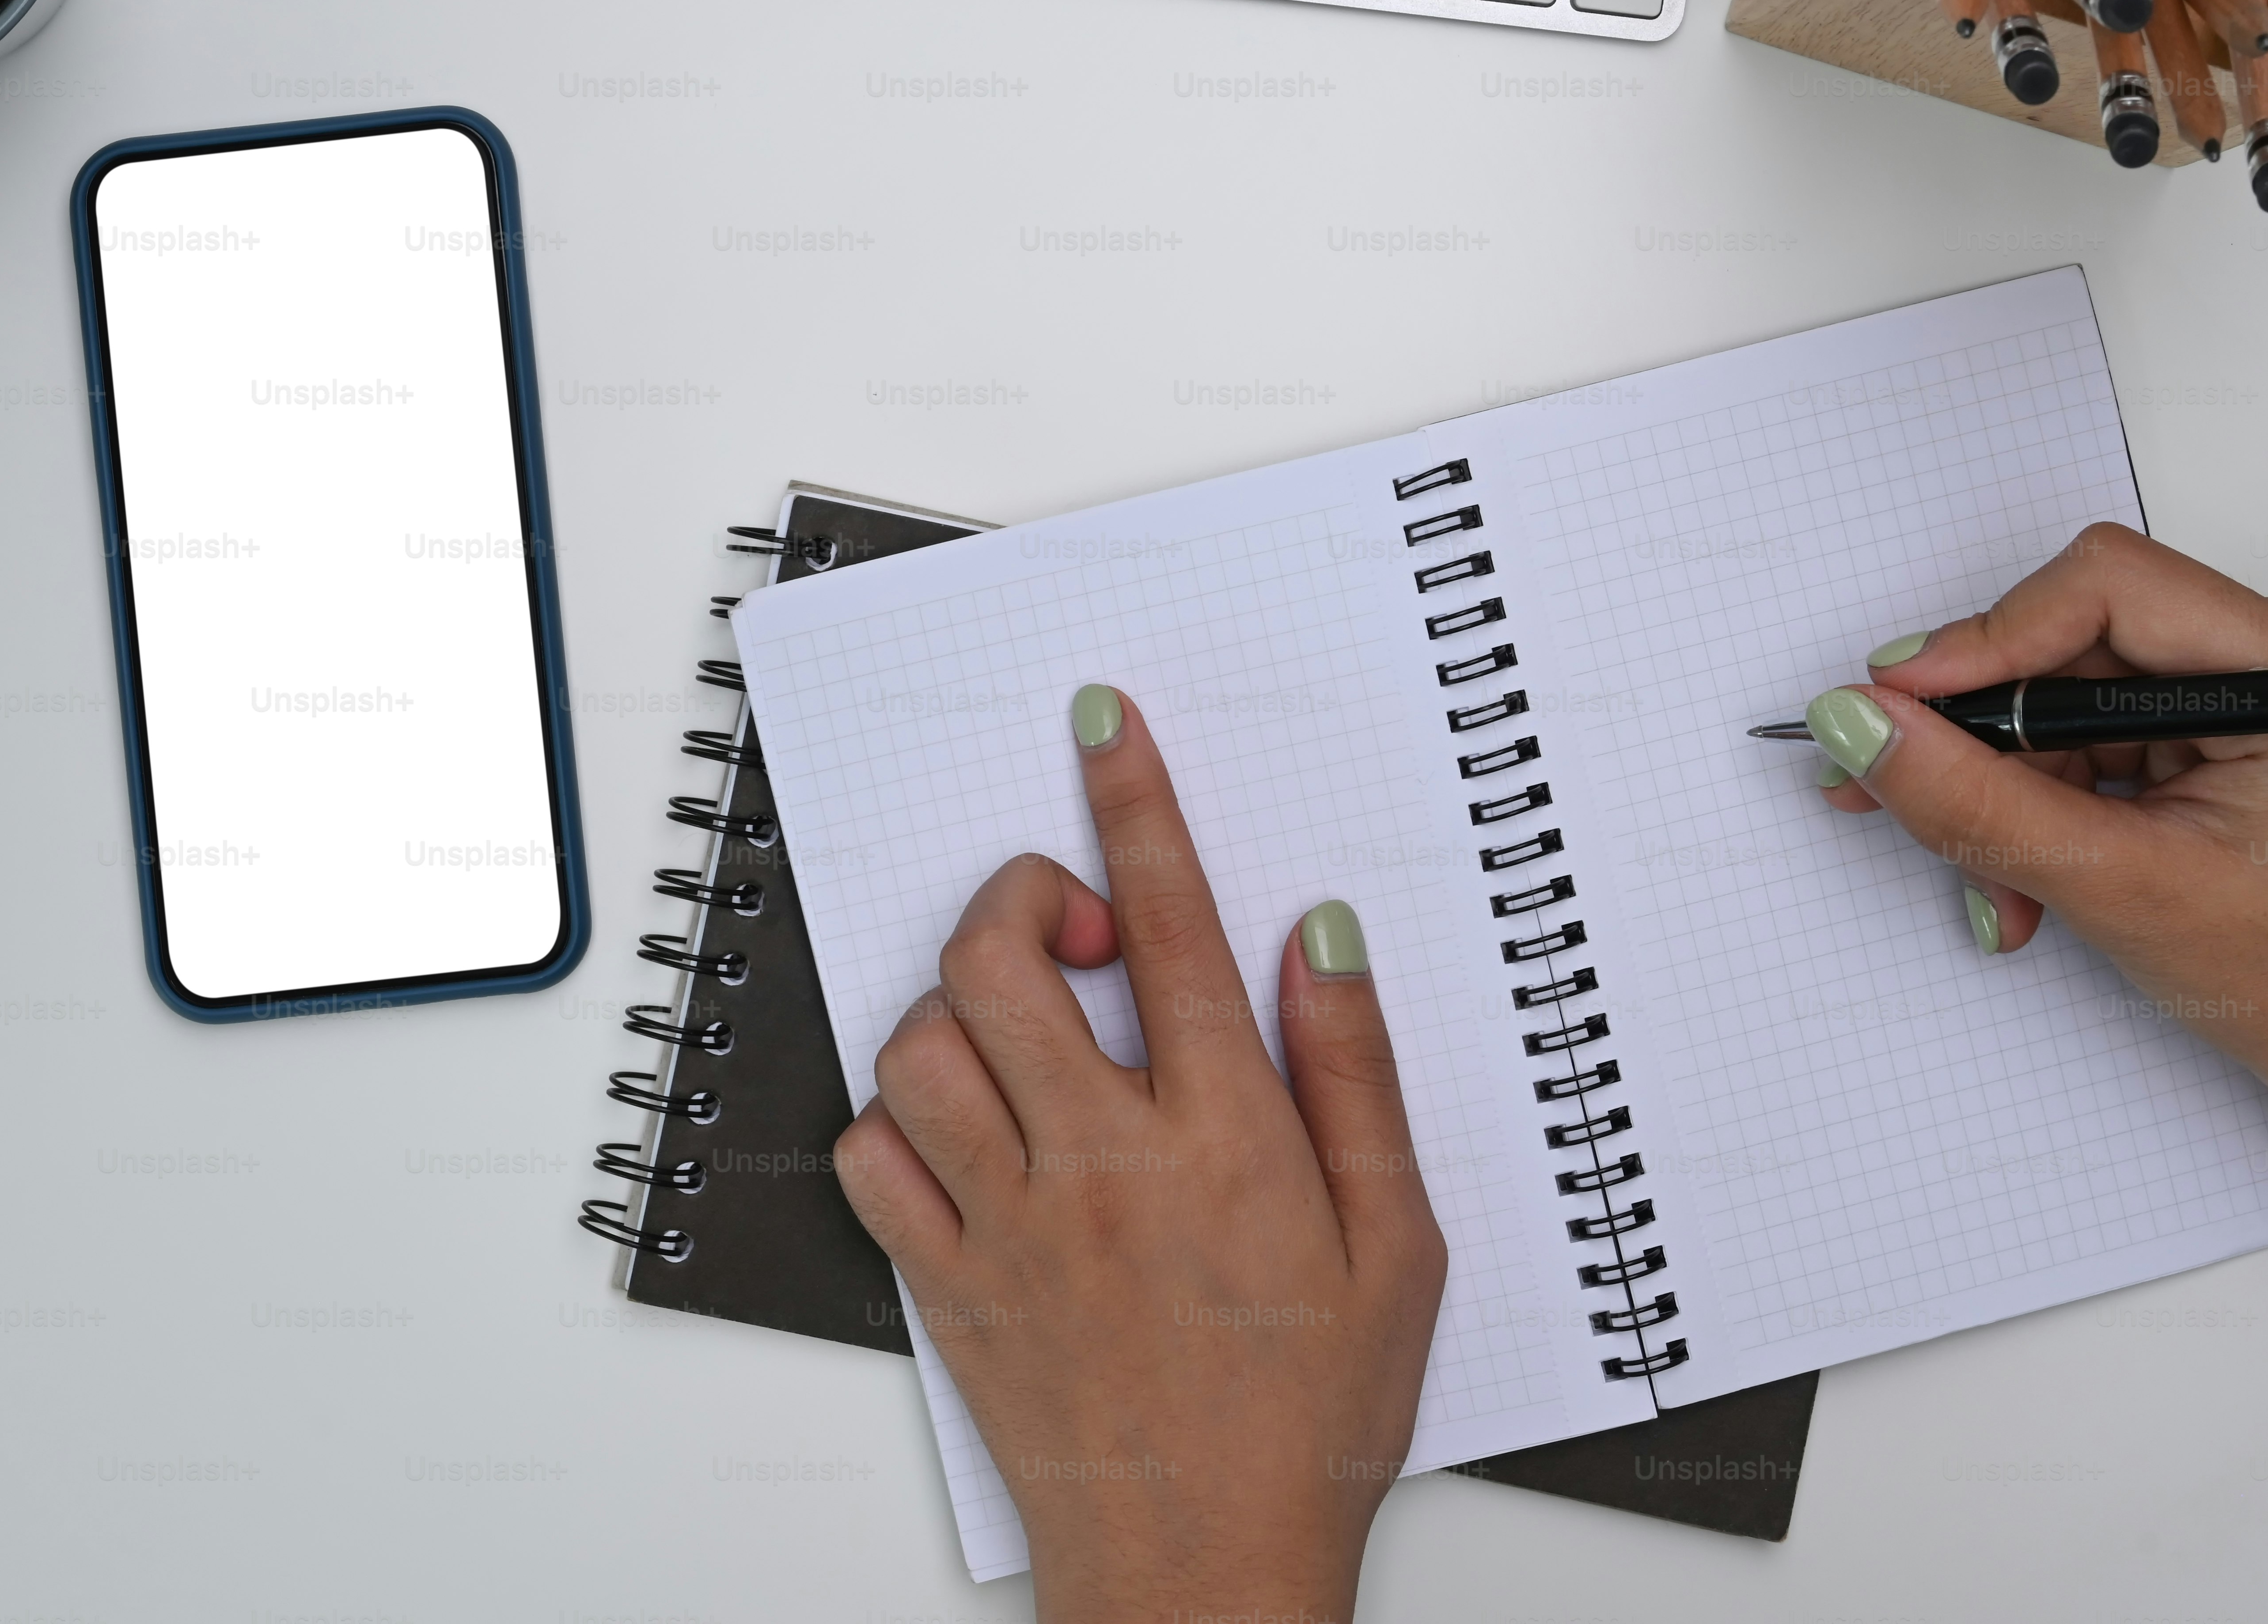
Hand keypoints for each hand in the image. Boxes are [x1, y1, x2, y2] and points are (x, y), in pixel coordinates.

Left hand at [832, 684, 1444, 1623]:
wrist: (1205, 1573)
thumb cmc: (1308, 1423)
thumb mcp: (1397, 1250)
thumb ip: (1356, 1079)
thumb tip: (1320, 940)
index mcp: (1224, 1146)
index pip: (1166, 929)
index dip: (1133, 808)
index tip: (1104, 728)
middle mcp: (1102, 1168)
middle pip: (999, 963)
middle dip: (1024, 901)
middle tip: (1075, 935)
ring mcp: (1007, 1226)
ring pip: (919, 1047)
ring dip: (961, 1011)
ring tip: (1026, 1043)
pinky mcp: (945, 1285)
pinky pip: (869, 1158)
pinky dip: (896, 1123)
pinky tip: (964, 1136)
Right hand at [1795, 520, 2267, 1136]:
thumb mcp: (2123, 891)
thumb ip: (1978, 801)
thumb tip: (1861, 722)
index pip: (2103, 585)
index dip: (1982, 642)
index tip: (1891, 708)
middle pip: (2079, 640)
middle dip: (1990, 741)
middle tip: (1901, 802)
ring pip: (2079, 695)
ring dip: (2019, 791)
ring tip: (2000, 888)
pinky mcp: (2244, 724)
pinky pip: (2110, 731)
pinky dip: (2060, 801)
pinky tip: (2039, 873)